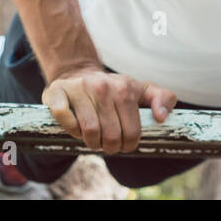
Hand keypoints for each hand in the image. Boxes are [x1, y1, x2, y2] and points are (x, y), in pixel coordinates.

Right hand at [42, 66, 177, 155]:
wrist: (78, 73)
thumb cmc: (113, 89)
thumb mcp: (141, 90)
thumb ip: (163, 98)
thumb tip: (161, 117)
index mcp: (124, 88)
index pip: (132, 132)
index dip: (129, 145)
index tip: (124, 143)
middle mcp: (101, 86)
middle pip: (110, 135)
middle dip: (110, 147)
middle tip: (107, 144)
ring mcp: (78, 88)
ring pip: (88, 131)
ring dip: (91, 142)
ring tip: (93, 139)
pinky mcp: (57, 92)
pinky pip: (65, 120)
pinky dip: (71, 130)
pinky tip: (76, 127)